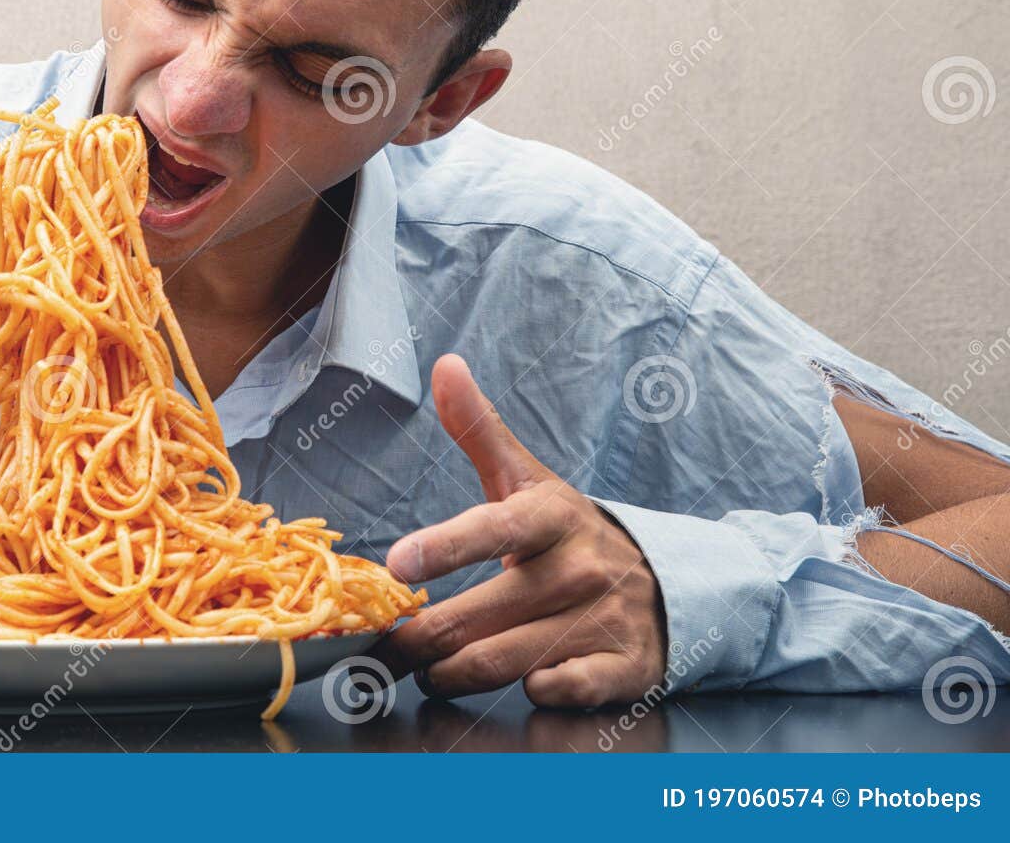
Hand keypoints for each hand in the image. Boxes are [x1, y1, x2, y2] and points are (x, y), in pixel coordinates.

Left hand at [380, 354, 666, 707]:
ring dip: (451, 673)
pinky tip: (514, 684)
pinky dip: (533, 692)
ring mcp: (602, 620)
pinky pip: (563, 691)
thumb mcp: (528, 479)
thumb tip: (444, 365)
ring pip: (503, 661)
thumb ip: (479, 428)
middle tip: (388, 653)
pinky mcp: (623, 668)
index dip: (443, 547)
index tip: (398, 564)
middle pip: (476, 615)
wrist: (670, 582)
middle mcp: (577, 568)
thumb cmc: (571, 534)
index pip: (492, 529)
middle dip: (420, 640)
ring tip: (427, 671)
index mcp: (549, 517)